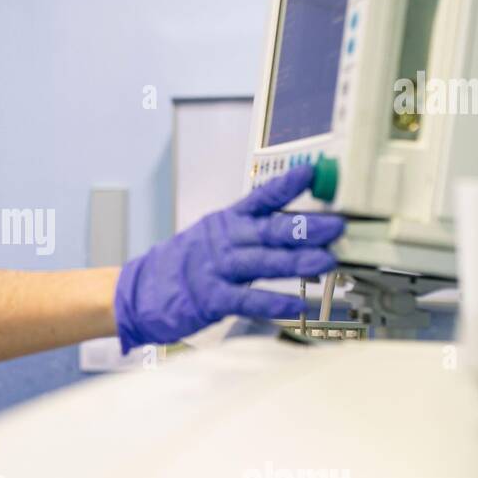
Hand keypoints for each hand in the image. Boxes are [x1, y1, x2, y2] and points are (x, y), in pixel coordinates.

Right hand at [114, 164, 344, 351]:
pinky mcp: (210, 298)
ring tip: (326, 262)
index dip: (285, 185)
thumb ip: (251, 232)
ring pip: (262, 262)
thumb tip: (296, 227)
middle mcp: (224, 241)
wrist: (141, 291)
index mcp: (226, 222)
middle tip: (336, 225)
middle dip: (306, 227)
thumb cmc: (184, 265)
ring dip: (295, 261)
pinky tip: (295, 305)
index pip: (260, 198)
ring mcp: (217, 269)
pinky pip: (246, 299)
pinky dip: (271, 302)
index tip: (310, 173)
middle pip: (268, 230)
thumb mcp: (214, 237)